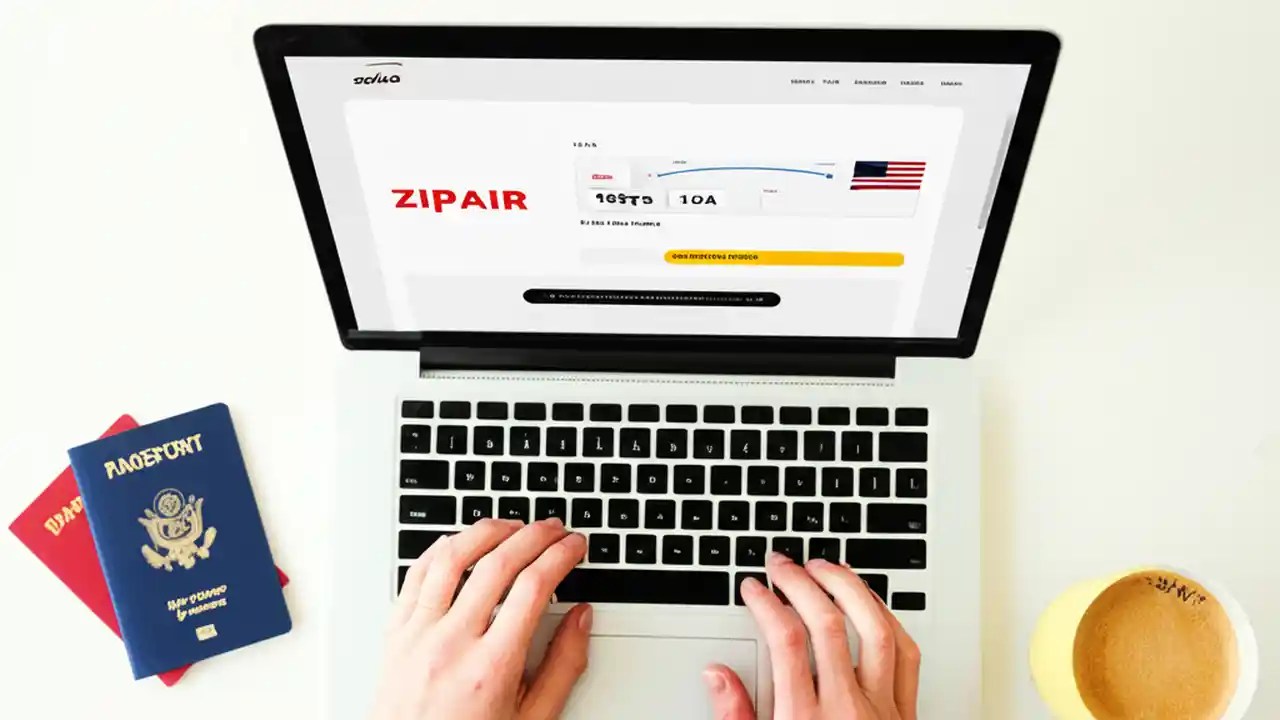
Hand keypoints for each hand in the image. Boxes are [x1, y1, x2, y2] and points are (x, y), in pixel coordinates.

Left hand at [371, 518, 592, 719]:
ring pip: (451, 558)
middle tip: (553, 528)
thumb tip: (580, 619)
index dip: (560, 556)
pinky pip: (416, 575)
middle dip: (533, 535)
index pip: (533, 587)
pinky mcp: (394, 634)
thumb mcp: (532, 719)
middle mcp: (451, 645)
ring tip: (511, 526)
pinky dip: (441, 550)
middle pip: (497, 564)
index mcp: (491, 668)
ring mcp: (417, 636)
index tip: (574, 546)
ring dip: (486, 531)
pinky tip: (461, 543)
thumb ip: (563, 667)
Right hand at [704, 553, 920, 719]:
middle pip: (828, 623)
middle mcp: (848, 710)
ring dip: (850, 588)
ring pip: (874, 629)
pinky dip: (888, 620)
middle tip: (782, 564)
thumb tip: (717, 676)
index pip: (786, 639)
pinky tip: (872, 604)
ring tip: (826, 567)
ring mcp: (883, 710)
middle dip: (801, 581)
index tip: (752, 588)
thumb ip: (737, 718)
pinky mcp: (907, 715)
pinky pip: (906, 654)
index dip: (766, 602)